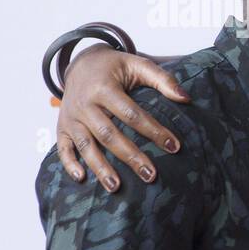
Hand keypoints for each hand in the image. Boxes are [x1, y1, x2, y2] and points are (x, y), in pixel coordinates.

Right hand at [55, 45, 188, 189]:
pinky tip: (82, 178)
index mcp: (104, 88)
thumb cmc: (114, 67)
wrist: (81, 63)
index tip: (174, 146)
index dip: (153, 130)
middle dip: (131, 156)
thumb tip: (186, 98)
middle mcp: (84, 104)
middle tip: (151, 175)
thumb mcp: (137, 64)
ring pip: (86, 145)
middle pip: (109, 134)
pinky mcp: (62, 126)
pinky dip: (69, 163)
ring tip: (116, 187)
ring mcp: (71, 117)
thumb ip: (162, 79)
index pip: (131, 113)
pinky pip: (63, 147)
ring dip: (100, 167)